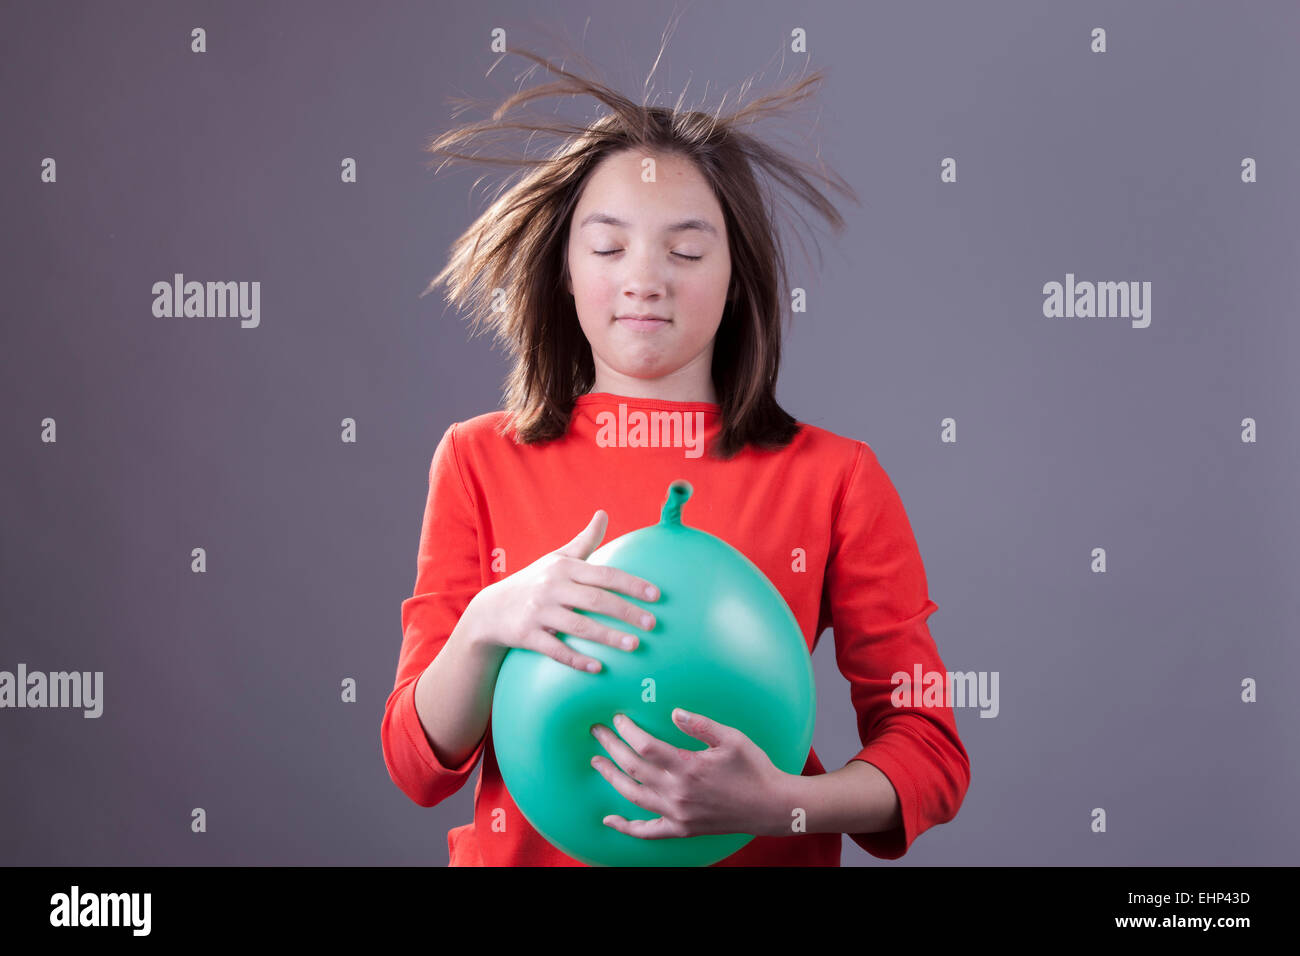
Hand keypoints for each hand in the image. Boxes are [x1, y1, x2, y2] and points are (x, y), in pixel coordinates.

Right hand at [464, 509, 658, 672]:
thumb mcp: (556, 558)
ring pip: (578, 626)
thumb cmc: (534, 581)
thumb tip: (604, 513)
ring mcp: (538, 612)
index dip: (631, 584)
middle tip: (652, 624)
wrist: (491, 609)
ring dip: (608, 637)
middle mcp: (551, 587)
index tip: (656, 595)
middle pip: (595, 600)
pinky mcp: (526, 635)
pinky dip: (576, 660)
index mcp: (563, 568)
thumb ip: (585, 540)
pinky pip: (555, 650)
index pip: (604, 574)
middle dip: (626, 611)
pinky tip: (599, 667)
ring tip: (634, 646)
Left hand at [588, 708, 791, 838]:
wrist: (771, 806)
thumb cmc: (754, 768)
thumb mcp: (731, 739)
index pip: (645, 746)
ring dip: (611, 777)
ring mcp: (678, 814)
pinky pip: (647, 832)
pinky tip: (609, 819)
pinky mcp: (682, 828)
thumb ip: (700, 725)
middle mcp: (678, 792)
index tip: (618, 718)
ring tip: (597, 762)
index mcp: (689, 767)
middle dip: (611, 747)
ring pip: (633, 796)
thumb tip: (674, 712)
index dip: (627, 730)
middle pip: (633, 768)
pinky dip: (626, 827)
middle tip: (597, 732)